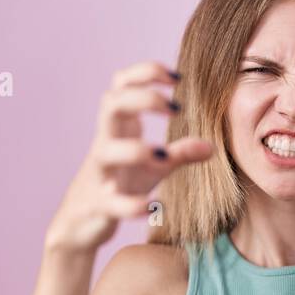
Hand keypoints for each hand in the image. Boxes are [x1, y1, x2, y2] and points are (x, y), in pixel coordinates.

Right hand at [46, 60, 213, 251]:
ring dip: (134, 149)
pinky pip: (112, 203)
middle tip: (175, 109)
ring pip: (106, 151)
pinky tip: (153, 207)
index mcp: (118, 127)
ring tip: (162, 155)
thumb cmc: (122, 183)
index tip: (176, 78)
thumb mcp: (154, 166)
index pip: (121, 83)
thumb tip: (212, 146)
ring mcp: (99, 174)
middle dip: (142, 98)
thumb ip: (180, 153)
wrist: (82, 222)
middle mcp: (105, 143)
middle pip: (111, 103)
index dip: (145, 72)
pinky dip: (132, 205)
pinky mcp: (99, 206)